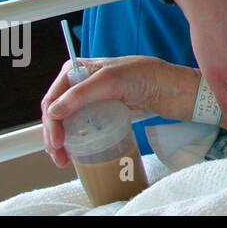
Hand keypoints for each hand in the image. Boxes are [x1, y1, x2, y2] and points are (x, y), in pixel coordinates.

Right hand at [41, 56, 185, 167]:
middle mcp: (85, 82)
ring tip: (63, 159)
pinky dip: (75, 138)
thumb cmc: (148, 77)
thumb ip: (82, 93)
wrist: (175, 90)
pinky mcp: (105, 111)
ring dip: (61, 139)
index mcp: (82, 68)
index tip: (56, 140)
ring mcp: (95, 98)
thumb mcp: (112, 80)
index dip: (51, 119)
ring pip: (68, 120)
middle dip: (53, 134)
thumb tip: (54, 111)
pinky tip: (74, 151)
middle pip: (58, 109)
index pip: (55, 95)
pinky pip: (83, 125)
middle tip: (59, 156)